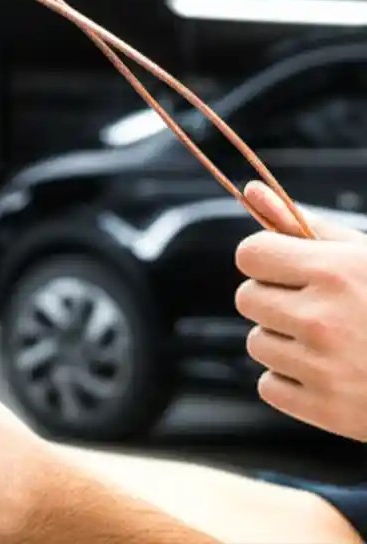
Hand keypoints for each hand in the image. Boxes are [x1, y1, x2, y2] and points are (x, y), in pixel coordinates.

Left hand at [236, 181, 366, 440]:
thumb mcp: (363, 255)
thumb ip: (304, 225)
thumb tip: (251, 192)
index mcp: (334, 272)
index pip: (251, 255)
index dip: (269, 260)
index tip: (290, 269)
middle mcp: (321, 318)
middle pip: (247, 298)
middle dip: (276, 300)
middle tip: (320, 307)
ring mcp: (321, 367)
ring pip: (257, 343)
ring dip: (285, 342)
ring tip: (334, 343)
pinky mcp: (324, 409)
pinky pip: (269, 385)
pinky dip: (293, 381)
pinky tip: (332, 373)